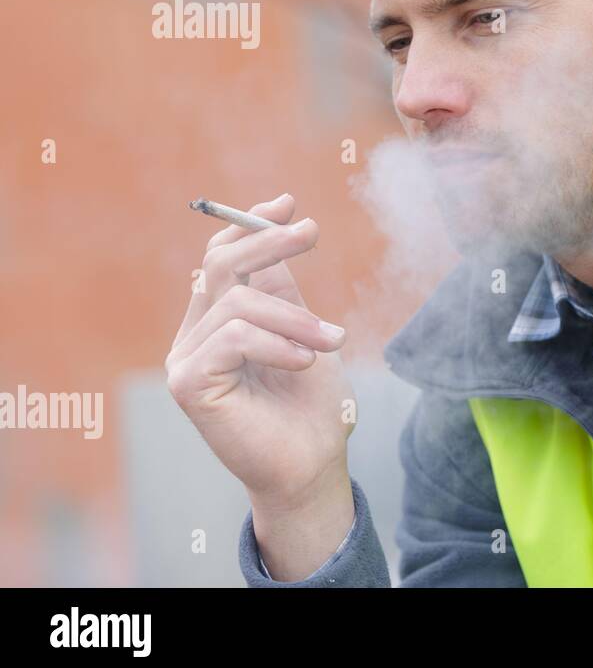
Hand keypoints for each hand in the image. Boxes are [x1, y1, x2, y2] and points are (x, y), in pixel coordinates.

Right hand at [166, 193, 355, 517]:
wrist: (312, 463)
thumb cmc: (311, 403)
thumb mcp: (302, 328)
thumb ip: (280, 286)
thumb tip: (276, 217)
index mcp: (219, 319)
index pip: (221, 258)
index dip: (250, 225)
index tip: (288, 204)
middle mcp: (195, 335)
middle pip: (219, 264)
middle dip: (268, 242)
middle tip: (310, 232)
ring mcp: (185, 359)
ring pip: (238, 303)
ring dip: (296, 317)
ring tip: (333, 340)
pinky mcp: (188, 384)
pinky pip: (233, 337)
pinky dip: (276, 343)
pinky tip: (304, 361)